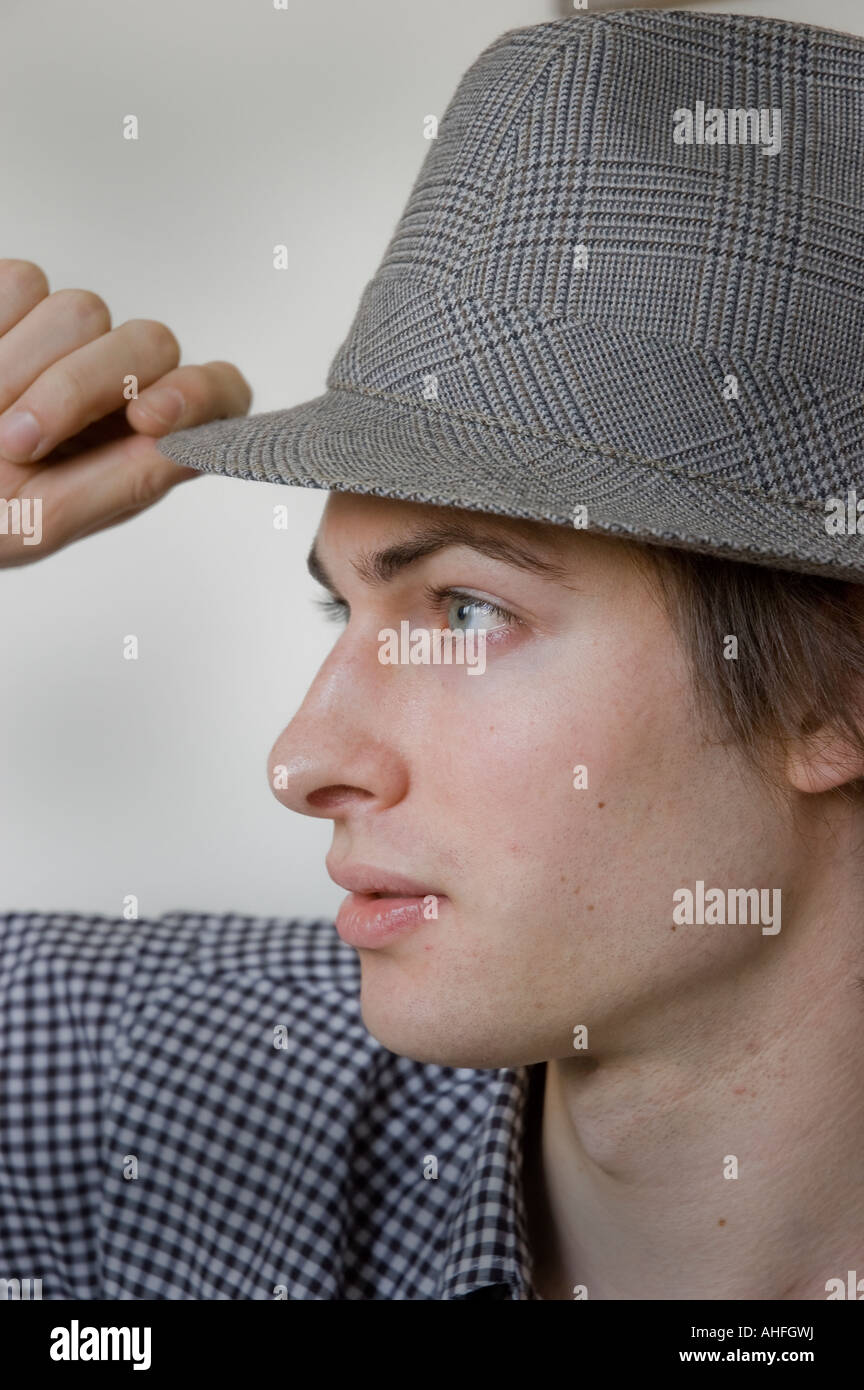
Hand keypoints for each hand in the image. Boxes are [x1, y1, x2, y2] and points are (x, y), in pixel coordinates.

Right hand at [0, 259, 251, 564]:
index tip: (149, 418)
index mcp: (139, 440)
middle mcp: (113, 383)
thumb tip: (191, 444)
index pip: (217, 394)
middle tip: (14, 441)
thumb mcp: (42, 524)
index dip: (200, 395)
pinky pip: (20, 283)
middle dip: (82, 388)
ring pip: (81, 310)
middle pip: (150, 341)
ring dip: (22, 367)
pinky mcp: (7, 301)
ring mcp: (60, 338)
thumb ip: (125, 483)